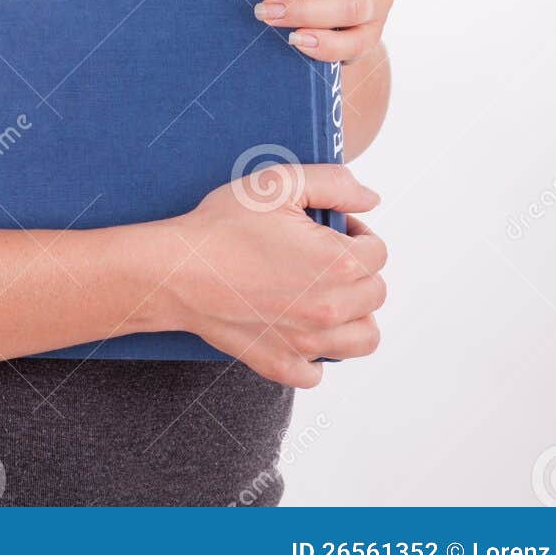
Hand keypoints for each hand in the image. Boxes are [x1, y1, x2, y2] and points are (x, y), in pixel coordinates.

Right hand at [156, 163, 386, 385]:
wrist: (178, 270)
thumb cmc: (223, 225)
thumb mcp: (278, 183)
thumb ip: (334, 183)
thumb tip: (370, 198)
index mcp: (337, 264)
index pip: (378, 253)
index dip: (357, 234)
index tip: (332, 229)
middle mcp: (331, 309)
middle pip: (375, 294)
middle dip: (357, 271)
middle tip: (322, 257)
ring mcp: (308, 344)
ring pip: (363, 339)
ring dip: (353, 316)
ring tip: (324, 294)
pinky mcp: (282, 366)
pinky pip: (319, 371)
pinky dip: (316, 353)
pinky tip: (297, 326)